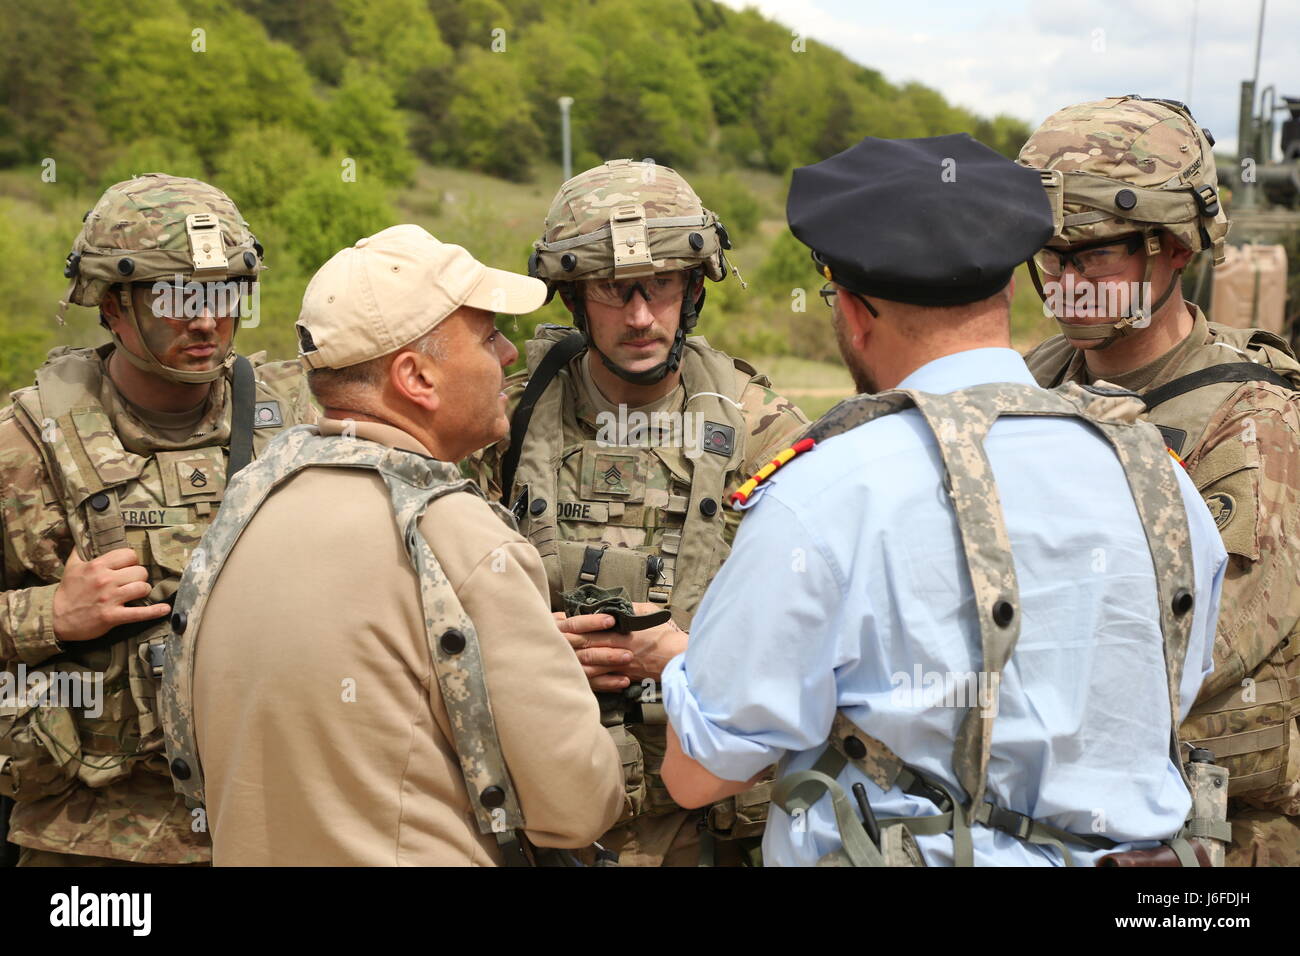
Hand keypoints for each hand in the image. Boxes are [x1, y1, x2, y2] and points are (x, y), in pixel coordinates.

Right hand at [52, 548, 169, 642]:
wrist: (56, 618)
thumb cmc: (68, 592)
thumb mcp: (71, 566)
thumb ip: (80, 550)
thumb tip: (84, 534)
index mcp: (97, 566)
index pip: (129, 555)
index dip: (132, 561)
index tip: (128, 567)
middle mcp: (105, 580)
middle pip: (140, 571)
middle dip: (139, 577)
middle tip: (132, 582)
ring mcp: (110, 599)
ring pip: (143, 588)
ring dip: (142, 591)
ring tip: (136, 593)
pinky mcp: (113, 616)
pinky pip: (140, 613)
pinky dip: (155, 611)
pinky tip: (165, 609)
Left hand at [556, 604, 687, 688]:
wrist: (679, 657)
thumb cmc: (667, 634)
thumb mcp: (648, 612)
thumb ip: (630, 608)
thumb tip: (616, 605)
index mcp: (622, 633)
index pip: (592, 630)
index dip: (575, 628)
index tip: (561, 624)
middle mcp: (618, 650)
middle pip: (587, 648)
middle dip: (569, 646)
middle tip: (554, 641)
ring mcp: (620, 666)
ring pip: (591, 667)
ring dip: (576, 663)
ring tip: (561, 660)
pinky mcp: (625, 677)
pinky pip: (604, 680)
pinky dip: (591, 679)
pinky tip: (580, 677)